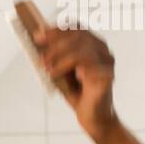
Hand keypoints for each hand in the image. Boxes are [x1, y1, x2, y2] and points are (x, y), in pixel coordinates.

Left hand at [32, 21, 118, 140]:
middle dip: (55, 45)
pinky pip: (91, 66)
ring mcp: (107, 62)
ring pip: (82, 50)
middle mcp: (102, 49)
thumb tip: (36, 42)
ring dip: (61, 59)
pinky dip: (75, 69)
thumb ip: (53, 55)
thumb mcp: (61, 70)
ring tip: (48, 70)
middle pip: (78, 36)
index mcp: (91, 43)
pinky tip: (69, 75)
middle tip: (41, 57)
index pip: (75, 27)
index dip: (56, 29)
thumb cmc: (76, 91)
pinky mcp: (108, 76)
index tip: (37, 36)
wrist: (92, 116)